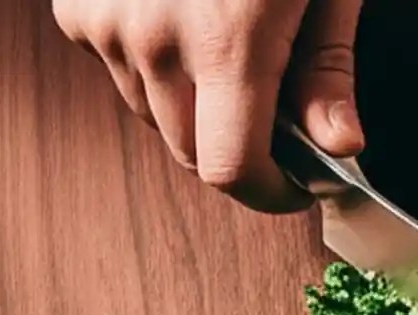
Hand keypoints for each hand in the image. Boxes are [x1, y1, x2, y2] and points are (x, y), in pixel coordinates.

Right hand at [52, 0, 365, 211]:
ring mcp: (106, 23)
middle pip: (192, 154)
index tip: (296, 186)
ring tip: (232, 52)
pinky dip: (155, 69)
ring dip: (196, 111)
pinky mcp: (77, 7)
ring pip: (154, 117)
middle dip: (240, 154)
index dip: (268, 193)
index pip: (231, 170)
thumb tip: (341, 146)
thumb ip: (327, 68)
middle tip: (280, 122)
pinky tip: (185, 20)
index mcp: (228, 39)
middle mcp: (155, 40)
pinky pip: (119, 72)